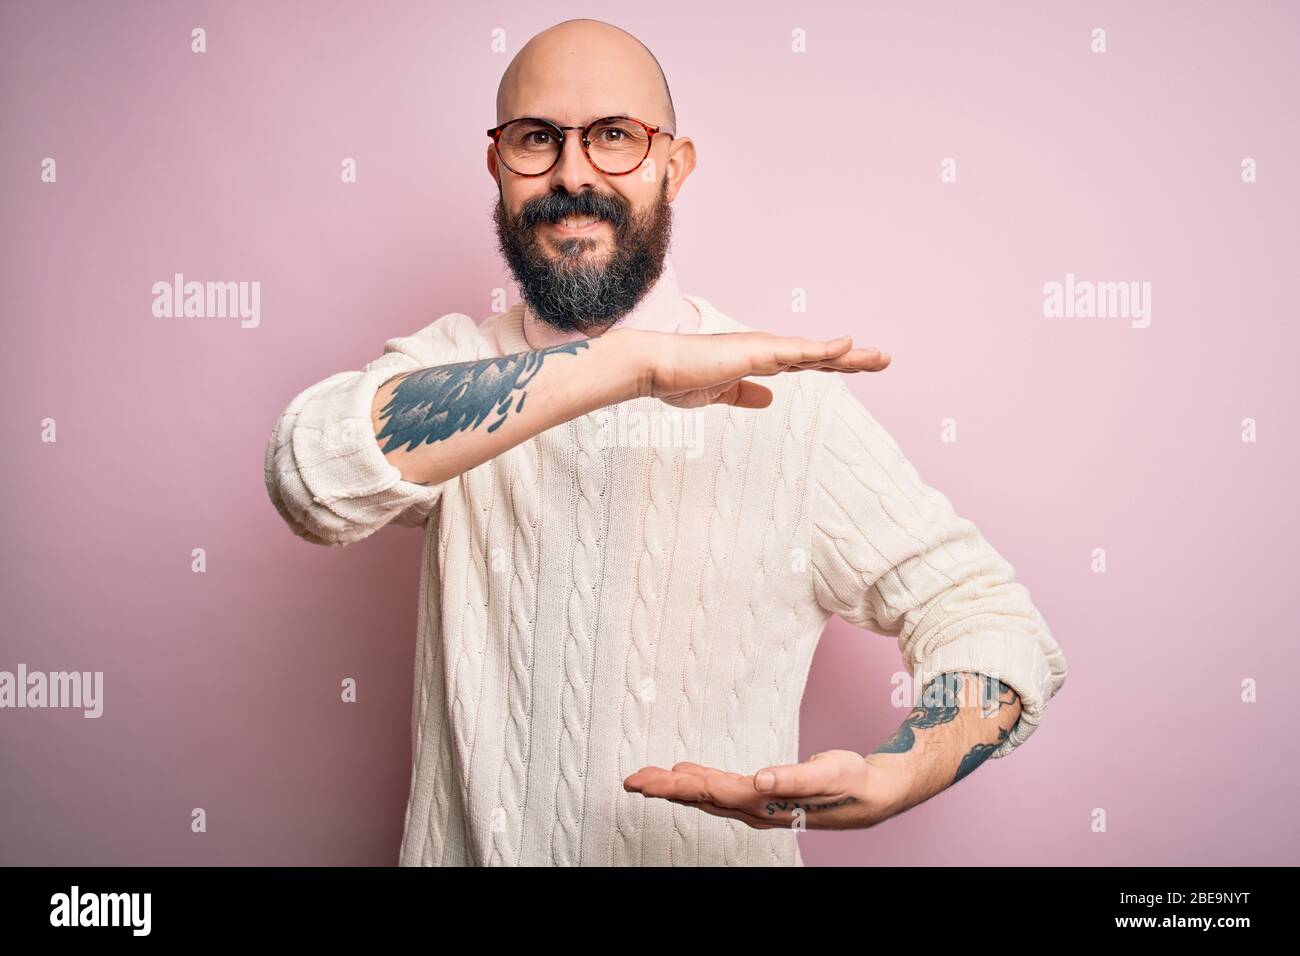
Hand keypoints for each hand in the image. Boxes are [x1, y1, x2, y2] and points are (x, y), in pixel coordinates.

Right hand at [610, 328, 890, 409]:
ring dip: (847, 355)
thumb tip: (769, 400)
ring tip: (879, 357)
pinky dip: (821, 348)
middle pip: (818, 354)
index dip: (832, 362)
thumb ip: (744, 395)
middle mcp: (765, 351)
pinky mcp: (753, 353)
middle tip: (885, 359)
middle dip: (852, 359)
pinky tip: (845, 345)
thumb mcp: (720, 394)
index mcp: (758, 361)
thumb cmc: (679, 379)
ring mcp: (761, 349)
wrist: (654, 368)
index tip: (859, 364)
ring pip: (814, 351)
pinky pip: (794, 351)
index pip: (804, 362)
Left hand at [622, 750, 911, 830]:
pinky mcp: (764, 797)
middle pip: (700, 797)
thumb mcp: (827, 774)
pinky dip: (700, 782)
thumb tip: (759, 779)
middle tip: (631, 780)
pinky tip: (688, 773)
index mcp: (765, 801)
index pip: (710, 791)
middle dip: (664, 788)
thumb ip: (792, 778)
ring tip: (648, 779)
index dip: (676, 786)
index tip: (646, 781)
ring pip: (707, 796)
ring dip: (676, 787)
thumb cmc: (852, 783)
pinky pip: (722, 791)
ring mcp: (758, 805)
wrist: (874, 795)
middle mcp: (756, 807)